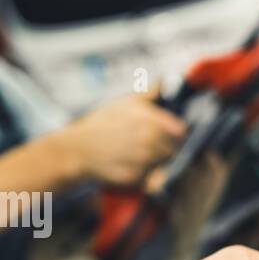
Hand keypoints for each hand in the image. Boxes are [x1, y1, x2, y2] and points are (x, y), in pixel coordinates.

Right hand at [59, 92, 186, 186]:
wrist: (78, 149)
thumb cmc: (101, 124)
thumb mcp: (125, 104)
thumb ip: (150, 94)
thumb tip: (165, 80)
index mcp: (151, 121)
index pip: (180, 131)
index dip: (175, 134)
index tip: (167, 135)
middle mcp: (150, 140)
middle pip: (173, 150)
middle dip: (163, 149)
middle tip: (144, 147)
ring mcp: (143, 160)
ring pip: (163, 165)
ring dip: (154, 162)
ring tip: (134, 155)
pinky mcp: (136, 178)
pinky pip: (150, 179)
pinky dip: (143, 176)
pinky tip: (127, 165)